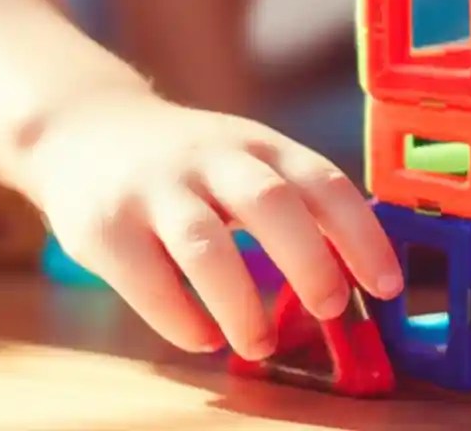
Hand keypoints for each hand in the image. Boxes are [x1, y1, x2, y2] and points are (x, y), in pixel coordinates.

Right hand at [23, 89, 402, 359]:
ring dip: (240, 303)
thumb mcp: (243, 158)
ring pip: (205, 244)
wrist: (80, 127)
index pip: (323, 182)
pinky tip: (202, 338)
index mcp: (257, 144)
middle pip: (269, 203)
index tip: (390, 284)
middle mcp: (210, 158)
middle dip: (309, 261)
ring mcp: (154, 190)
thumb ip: (293, 202)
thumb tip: (358, 274)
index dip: (362, 234)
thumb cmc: (186, 161)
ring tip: (258, 344)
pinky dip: (180, 318)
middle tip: (332, 309)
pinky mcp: (104, 226)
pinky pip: (147, 280)